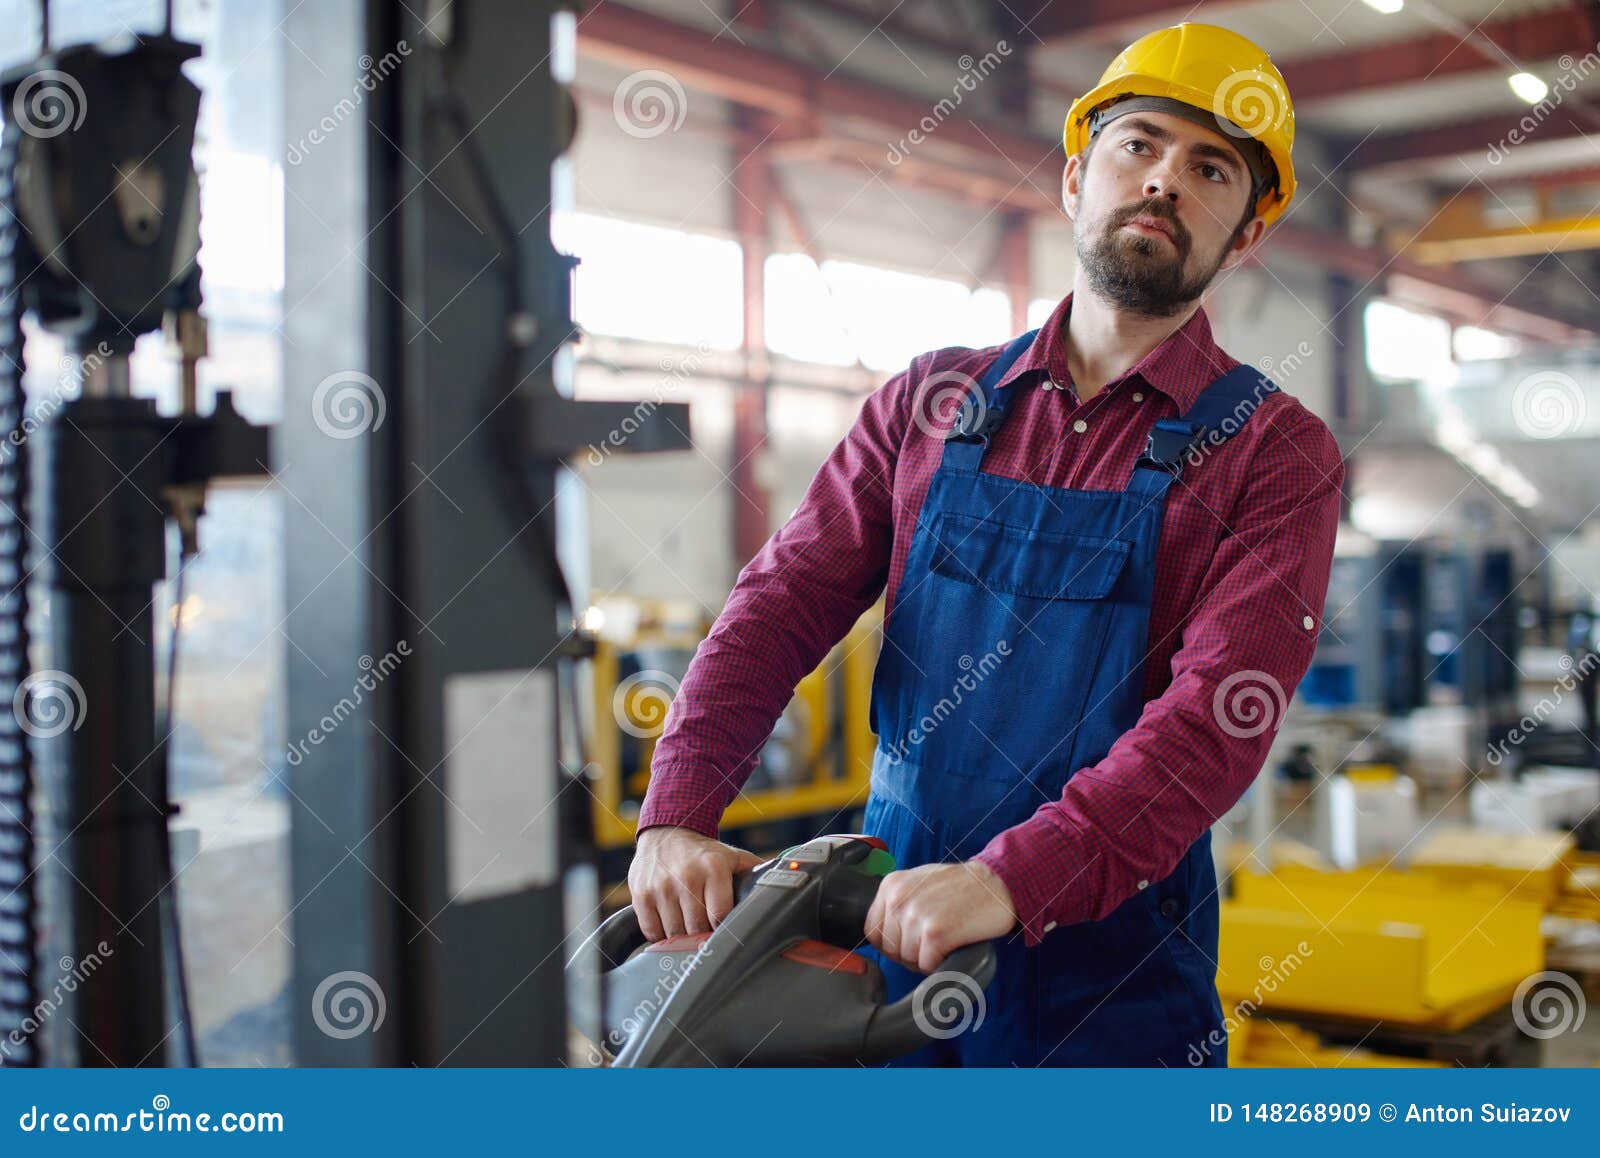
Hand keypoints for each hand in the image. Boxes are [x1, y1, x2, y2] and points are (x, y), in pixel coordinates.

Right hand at [628, 826, 765, 939]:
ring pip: (674, 933)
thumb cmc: (703, 852)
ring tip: (688, 929)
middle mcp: (686, 876)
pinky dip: (661, 936)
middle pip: (697, 928)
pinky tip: (669, 925)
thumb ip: (754, 873)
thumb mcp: (732, 857)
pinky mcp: (641, 894)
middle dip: (703, 936)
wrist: (666, 833)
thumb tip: (783, 884)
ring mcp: (661, 886)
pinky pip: (652, 931)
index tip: (724, 933)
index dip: (723, 930)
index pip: (720, 916)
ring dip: (682, 938)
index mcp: (713, 867)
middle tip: (706, 934)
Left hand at [864, 861, 1016, 973]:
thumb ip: (897, 902)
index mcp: (891, 885)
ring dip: (926, 960)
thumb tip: (883, 933)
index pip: (872, 931)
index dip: (891, 943)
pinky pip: (926, 966)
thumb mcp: (919, 882)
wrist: (997, 884)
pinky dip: (939, 964)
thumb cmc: (961, 886)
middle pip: (889, 949)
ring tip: (945, 942)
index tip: (911, 941)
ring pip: (907, 960)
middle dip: (909, 953)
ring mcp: (916, 915)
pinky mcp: (935, 933)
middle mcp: (898, 899)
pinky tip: (952, 946)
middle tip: (933, 943)